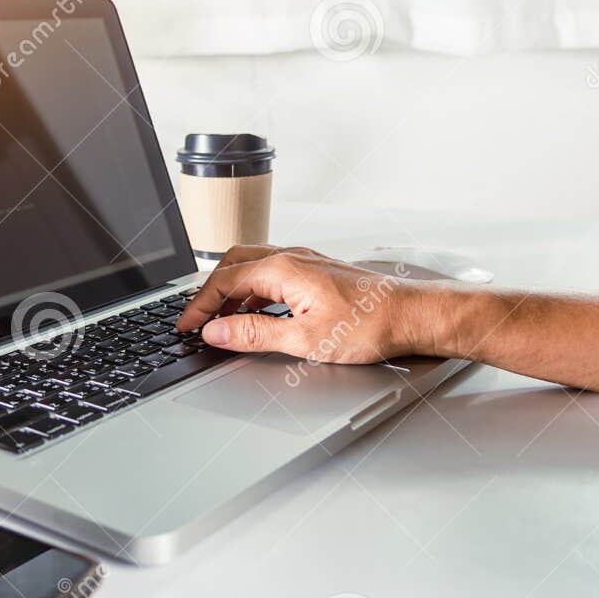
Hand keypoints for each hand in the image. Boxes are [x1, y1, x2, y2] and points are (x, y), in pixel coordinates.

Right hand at [174, 244, 437, 361]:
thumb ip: (254, 334)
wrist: (412, 316)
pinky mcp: (319, 272)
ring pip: (254, 266)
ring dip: (232, 290)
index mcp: (283, 269)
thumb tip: (216, 332)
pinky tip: (259, 311)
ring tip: (223, 320)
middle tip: (198, 319)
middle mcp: (292, 258)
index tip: (186, 326)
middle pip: (234, 265)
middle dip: (210, 292)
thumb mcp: (304, 339)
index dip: (199, 306)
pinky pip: (273, 272)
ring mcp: (307, 262)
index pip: (224, 281)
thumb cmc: (370, 324)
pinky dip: (254, 290)